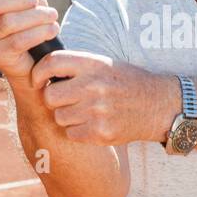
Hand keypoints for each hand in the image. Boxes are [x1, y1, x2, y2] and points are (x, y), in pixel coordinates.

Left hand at [31, 51, 175, 144]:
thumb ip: (77, 66)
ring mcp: (97, 111)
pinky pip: (71, 134)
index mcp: (93, 64)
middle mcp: (94, 86)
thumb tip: (41, 70)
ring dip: (67, 117)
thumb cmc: (128, 83)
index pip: (51, 63)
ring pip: (59, 117)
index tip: (38, 81)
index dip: (38, 73)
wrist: (159, 105)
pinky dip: (78, 132)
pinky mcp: (101, 132)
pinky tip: (93, 124)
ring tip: (85, 112)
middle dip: (54, 100)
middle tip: (68, 100)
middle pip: (50, 96)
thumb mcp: (105, 64)